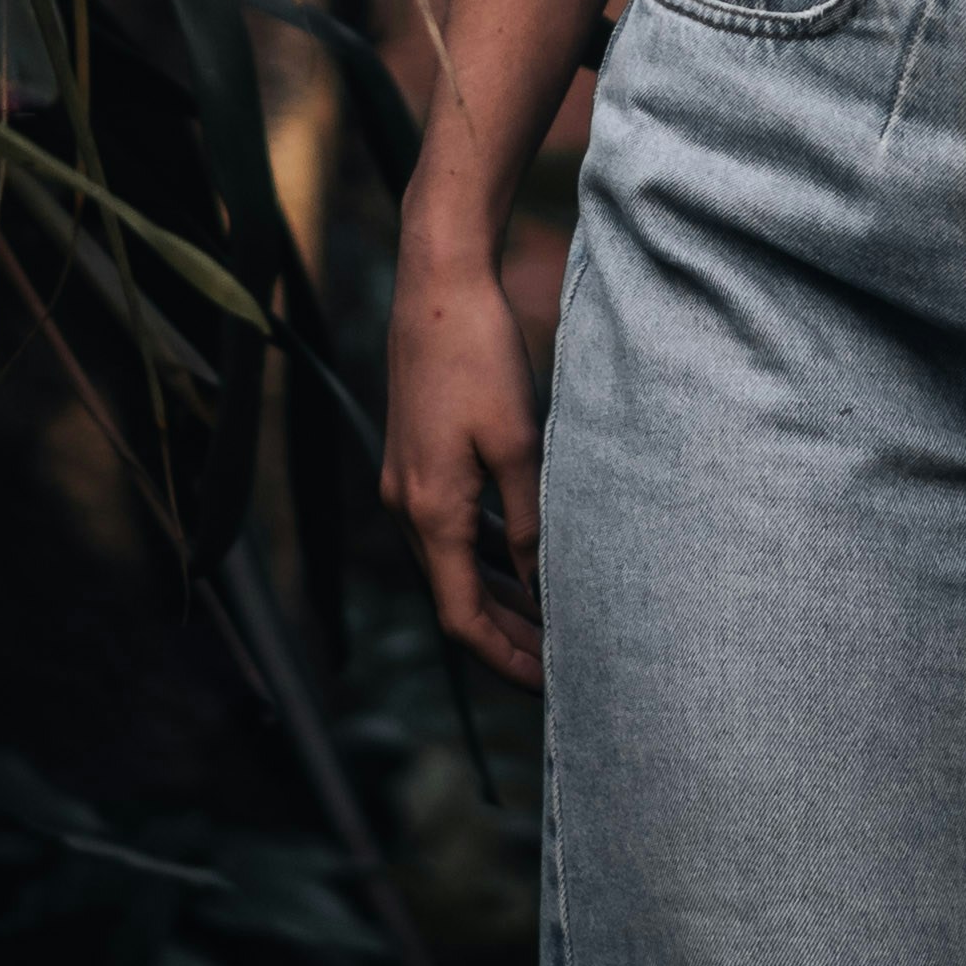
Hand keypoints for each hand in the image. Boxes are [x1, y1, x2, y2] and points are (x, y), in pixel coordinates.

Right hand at [382, 226, 548, 686]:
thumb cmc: (479, 355)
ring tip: (549, 620)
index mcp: (429, 512)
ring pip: (453, 563)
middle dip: (504, 635)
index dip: (504, 657)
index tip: (548, 681)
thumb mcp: (516, 443)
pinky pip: (450, 527)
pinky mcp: (416, 457)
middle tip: (558, 663)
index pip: (462, 617)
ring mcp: (406, 481)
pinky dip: (485, 553)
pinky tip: (523, 555)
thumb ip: (528, 518)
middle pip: (455, 597)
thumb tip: (544, 583)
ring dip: (497, 595)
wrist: (437, 283)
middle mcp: (407, 506)